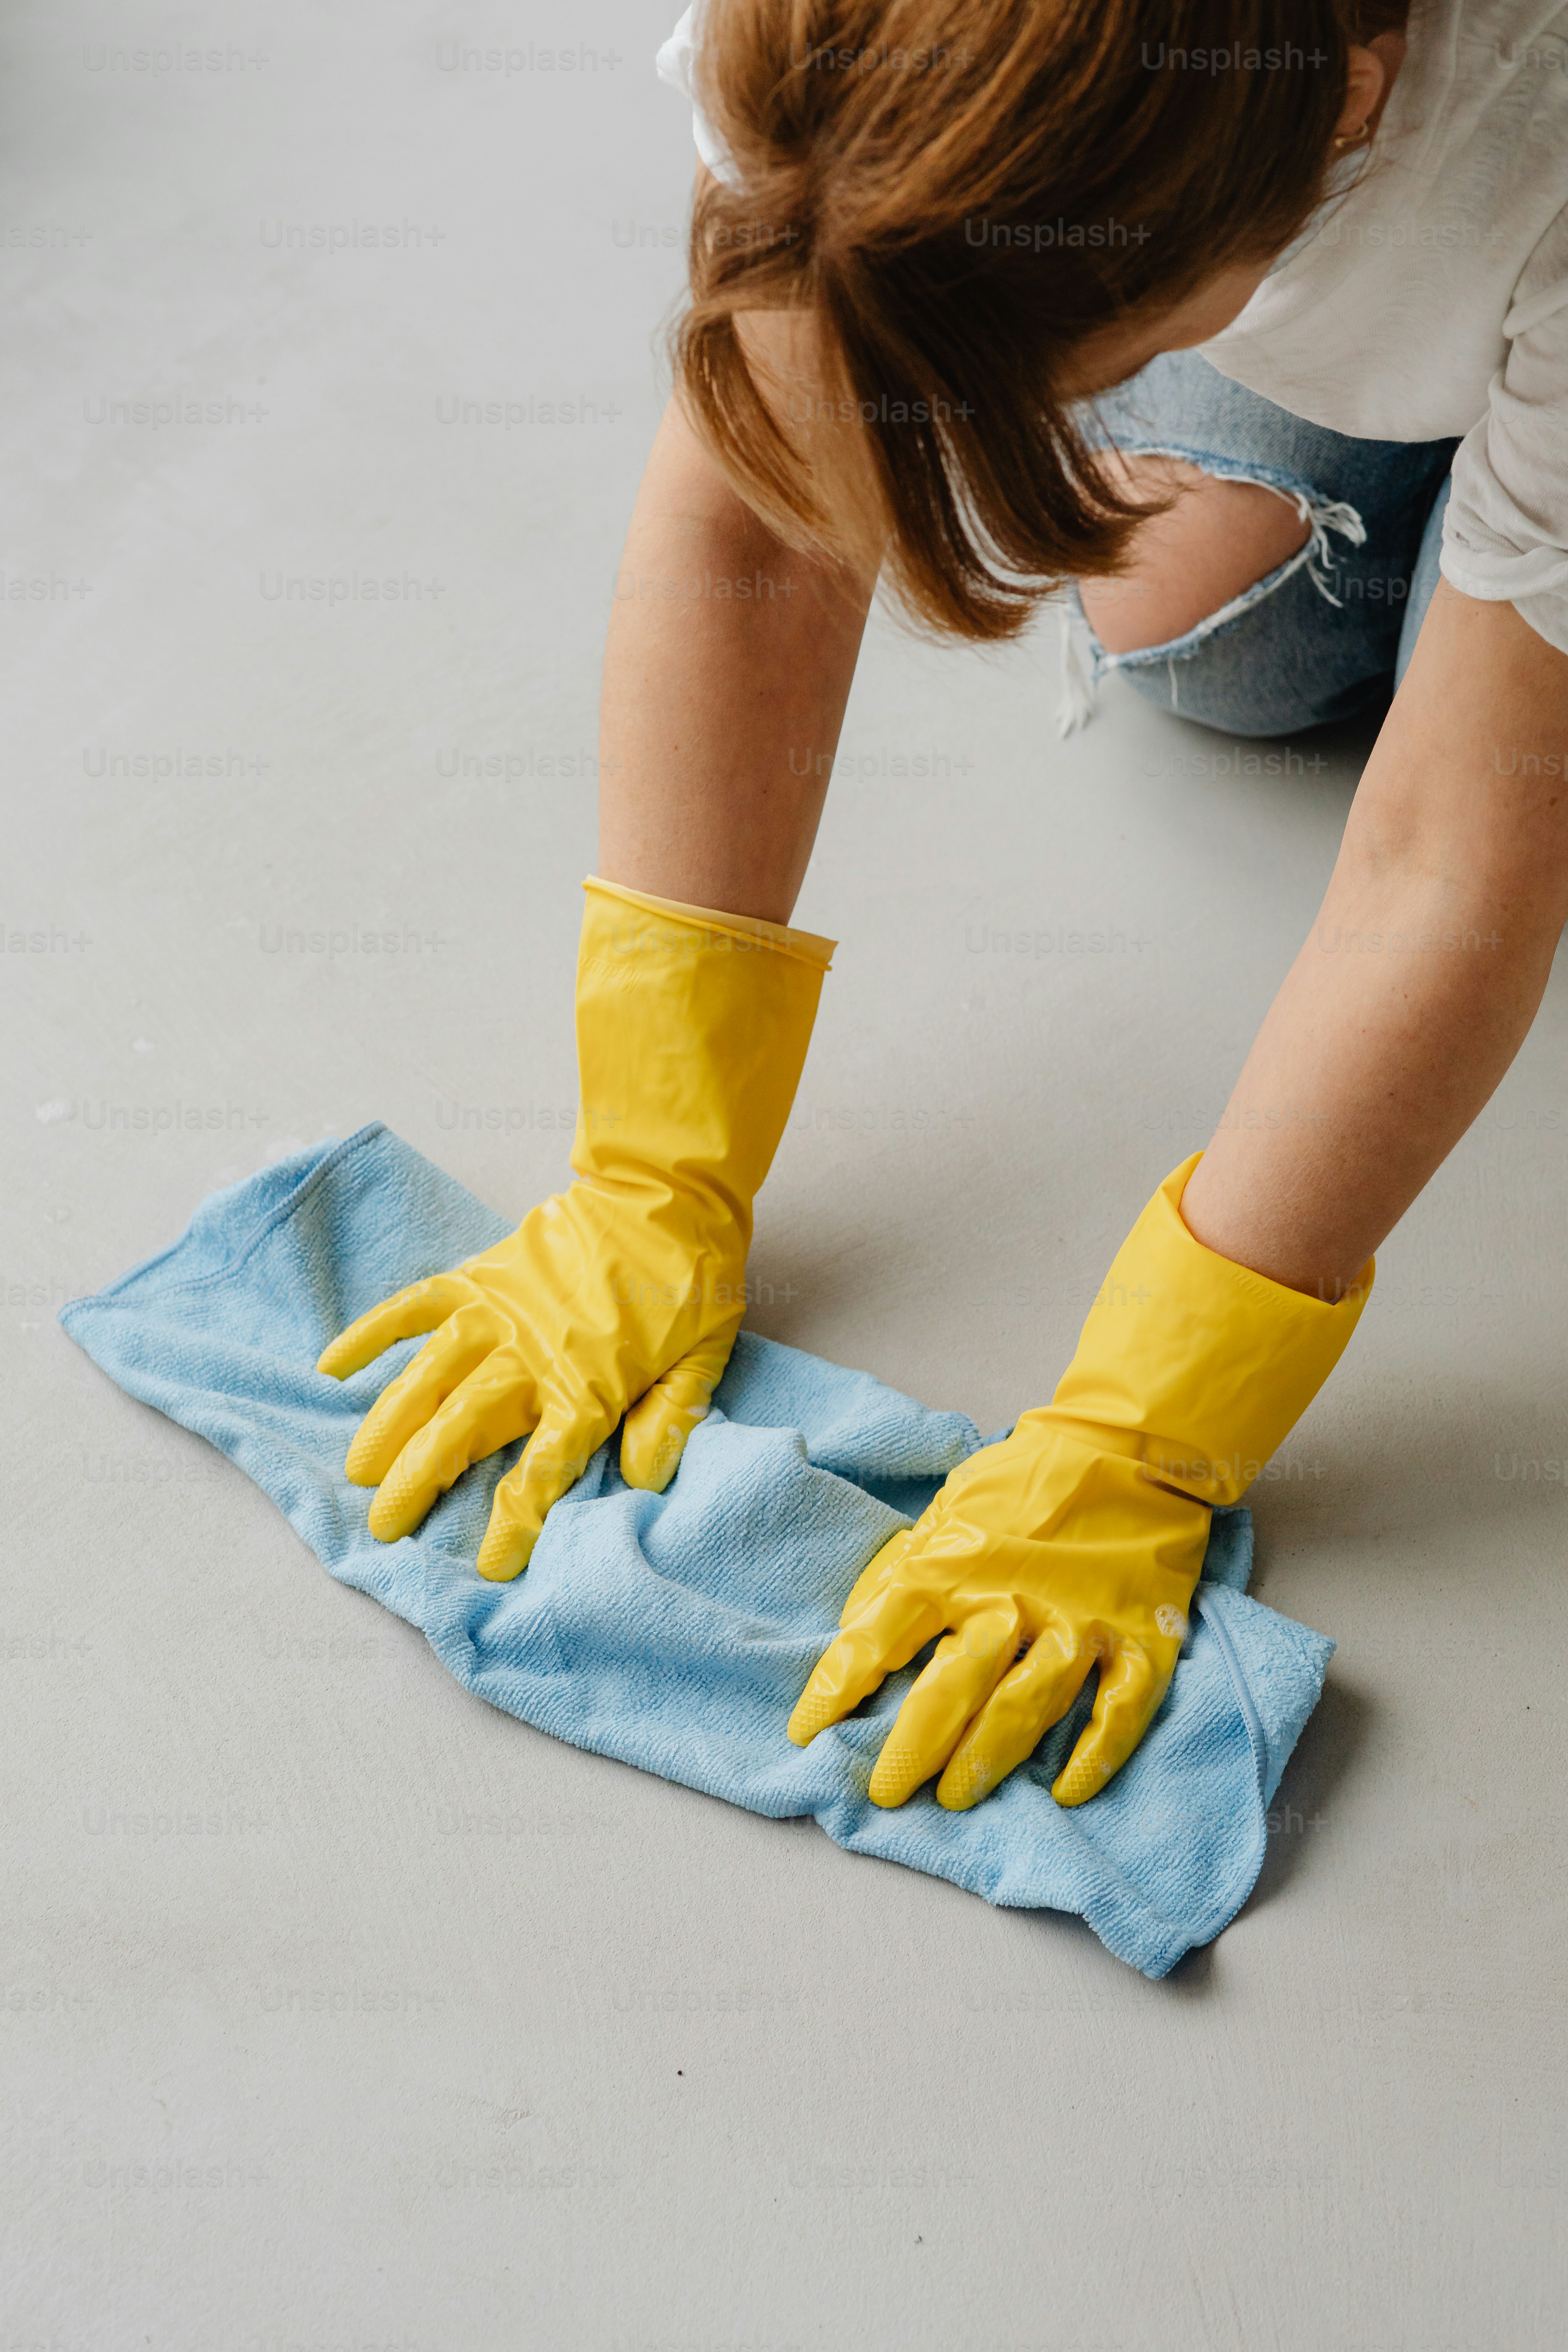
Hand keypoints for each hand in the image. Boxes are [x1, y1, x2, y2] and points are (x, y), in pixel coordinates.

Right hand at [317, 1185, 744, 1581]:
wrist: (664, 1191)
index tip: (489, 1564)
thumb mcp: (703, 1354)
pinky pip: (413, 1307)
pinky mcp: (479, 1275)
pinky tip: (332, 1367)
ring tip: (358, 1471)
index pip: (542, 1470)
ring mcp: (498, 1313)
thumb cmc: (690, 1279)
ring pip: (428, 1378)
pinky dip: (372, 1334)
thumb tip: (643, 1480)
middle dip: (419, 1482)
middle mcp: (532, 1356)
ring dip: (389, 1426)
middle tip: (384, 1525)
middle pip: (463, 1430)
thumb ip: (670, 1417)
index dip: (514, 1522)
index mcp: (590, 1386)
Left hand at [790, 1152, 1371, 1806]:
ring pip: (1029, 1703)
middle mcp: (1012, 1597)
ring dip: (989, 1758)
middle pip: (954, 1685)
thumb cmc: (1020, 1487)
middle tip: (889, 1792)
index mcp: (952, 1564)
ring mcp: (1080, 1621)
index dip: (836, 1688)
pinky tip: (1065, 1792)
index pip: (879, 1634)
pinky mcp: (1140, 1637)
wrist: (1124, 1448)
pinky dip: (1095, 1755)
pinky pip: (1120, 1708)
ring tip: (956, 1797)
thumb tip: (854, 1632)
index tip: (805, 1735)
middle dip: (914, 1746)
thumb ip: (898, 1574)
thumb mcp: (942, 1513)